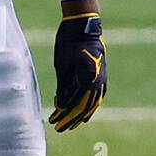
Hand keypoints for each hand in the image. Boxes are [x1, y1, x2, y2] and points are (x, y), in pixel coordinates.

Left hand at [49, 13, 106, 131]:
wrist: (82, 27)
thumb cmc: (68, 44)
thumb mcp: (62, 67)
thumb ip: (63, 88)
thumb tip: (61, 107)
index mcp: (87, 79)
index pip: (75, 104)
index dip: (63, 115)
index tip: (54, 122)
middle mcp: (98, 82)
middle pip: (84, 108)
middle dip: (71, 119)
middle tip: (60, 128)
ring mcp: (102, 80)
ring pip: (92, 104)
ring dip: (80, 114)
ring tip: (71, 123)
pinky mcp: (101, 77)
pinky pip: (96, 96)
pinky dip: (89, 106)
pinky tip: (83, 112)